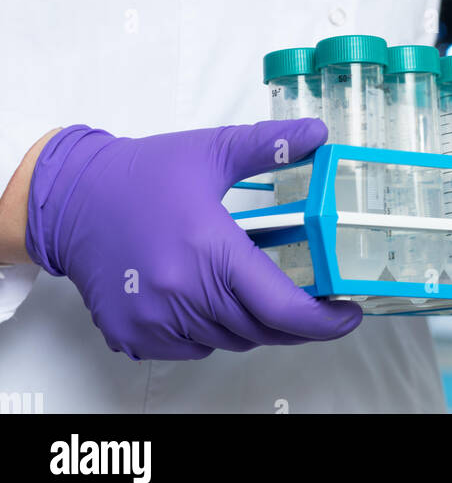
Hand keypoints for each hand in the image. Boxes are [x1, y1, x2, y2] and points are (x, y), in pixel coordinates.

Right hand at [25, 119, 361, 359]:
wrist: (73, 198)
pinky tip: (208, 298)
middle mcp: (182, 293)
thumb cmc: (141, 174)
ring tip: (253, 290)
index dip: (323, 321)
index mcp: (208, 249)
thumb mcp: (212, 149)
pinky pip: (191, 349)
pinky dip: (210, 332)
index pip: (280, 307)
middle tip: (311, 301)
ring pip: (227, 342)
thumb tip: (318, 132)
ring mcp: (155, 321)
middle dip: (293, 321)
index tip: (347, 314)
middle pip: (259, 330)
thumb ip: (270, 144)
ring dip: (250, 324)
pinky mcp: (133, 336)